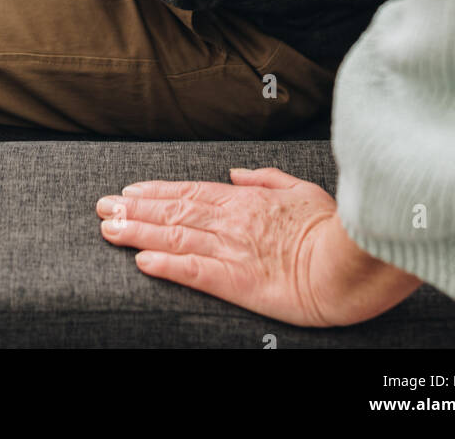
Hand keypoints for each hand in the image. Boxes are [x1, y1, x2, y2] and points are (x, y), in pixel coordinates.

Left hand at [96, 167, 418, 326]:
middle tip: (102, 206)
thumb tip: (236, 172)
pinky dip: (166, 265)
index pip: (189, 192)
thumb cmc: (332, 227)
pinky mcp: (238, 281)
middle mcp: (232, 221)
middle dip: (134, 209)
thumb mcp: (300, 188)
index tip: (128, 190)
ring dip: (138, 232)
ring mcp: (232, 250)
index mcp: (246, 200)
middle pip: (173, 212)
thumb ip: (265, 178)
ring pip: (175, 237)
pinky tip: (142, 261)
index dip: (155, 191)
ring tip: (109, 229)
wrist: (351, 261)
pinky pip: (195, 271)